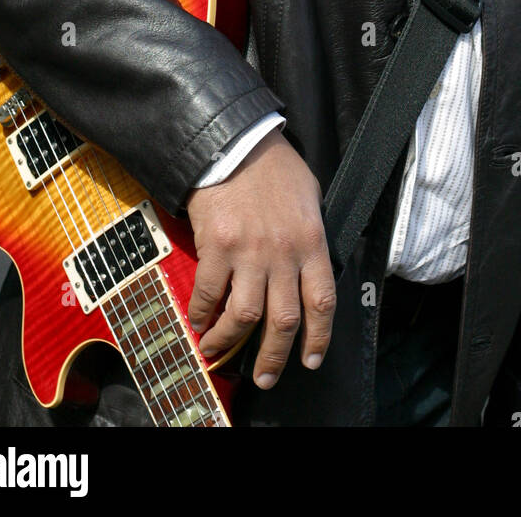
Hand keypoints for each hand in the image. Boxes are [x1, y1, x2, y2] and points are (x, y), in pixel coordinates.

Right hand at [185, 128, 336, 389]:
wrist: (237, 142)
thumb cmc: (273, 165)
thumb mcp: (308, 197)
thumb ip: (310, 234)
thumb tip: (308, 262)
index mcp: (311, 241)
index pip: (322, 301)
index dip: (318, 337)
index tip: (310, 359)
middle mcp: (284, 253)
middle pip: (284, 320)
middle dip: (274, 357)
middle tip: (265, 378)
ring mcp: (250, 252)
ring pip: (245, 316)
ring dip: (230, 341)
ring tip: (219, 351)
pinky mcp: (217, 246)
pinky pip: (210, 293)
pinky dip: (203, 313)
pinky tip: (199, 320)